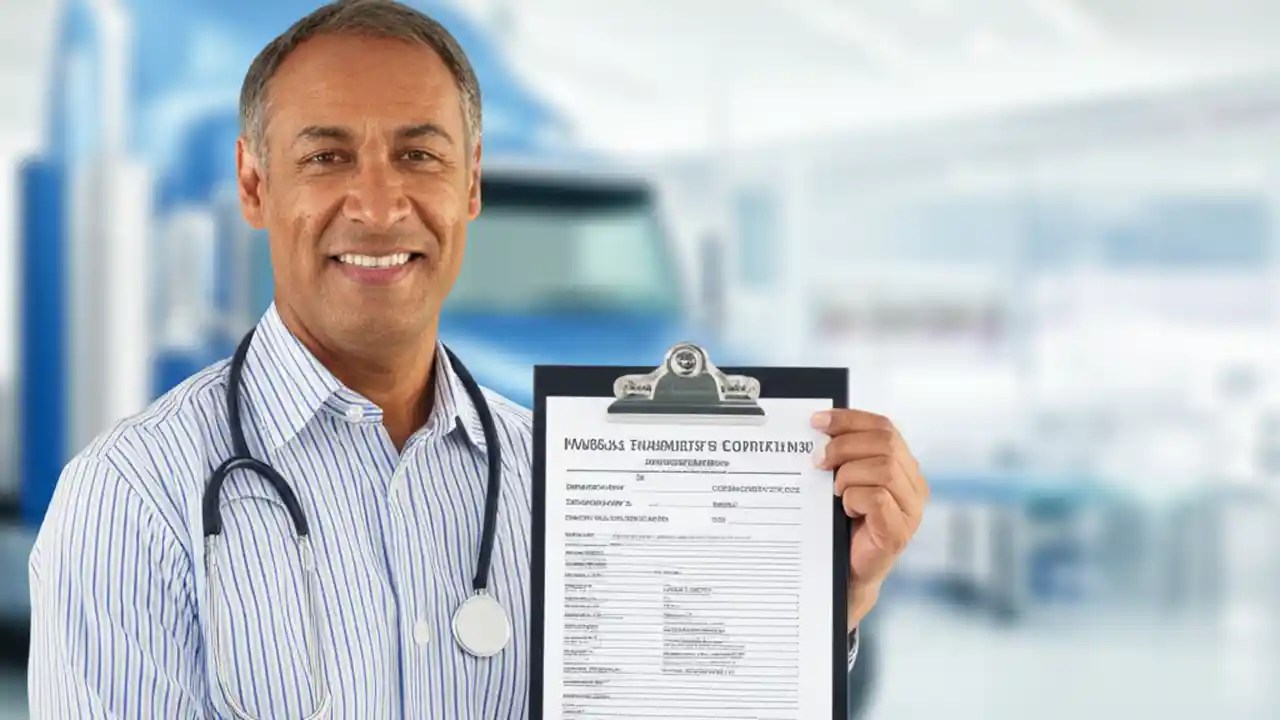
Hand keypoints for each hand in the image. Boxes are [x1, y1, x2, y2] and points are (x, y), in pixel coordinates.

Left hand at [812, 409, 928, 631]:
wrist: (847, 572)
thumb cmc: (845, 525)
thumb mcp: (845, 481)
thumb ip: (845, 455)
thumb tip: (819, 427)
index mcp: (904, 466)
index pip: (884, 427)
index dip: (849, 419)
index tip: (817, 421)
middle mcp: (914, 485)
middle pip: (885, 443)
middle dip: (844, 446)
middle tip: (819, 461)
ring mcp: (911, 509)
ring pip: (883, 468)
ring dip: (848, 474)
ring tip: (834, 491)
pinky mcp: (899, 531)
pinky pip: (878, 498)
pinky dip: (854, 498)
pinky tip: (845, 509)